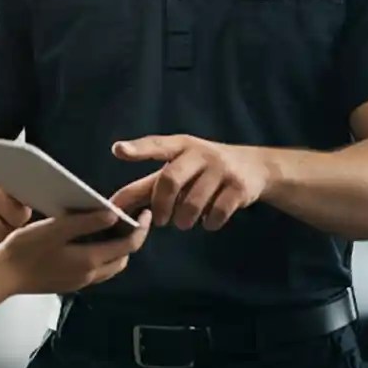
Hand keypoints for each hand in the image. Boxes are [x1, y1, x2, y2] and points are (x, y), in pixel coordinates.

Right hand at [0, 209, 152, 294]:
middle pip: (123, 257)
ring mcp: (80, 282)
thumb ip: (86, 222)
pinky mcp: (70, 283)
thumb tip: (114, 215)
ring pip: (111, 265)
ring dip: (117, 248)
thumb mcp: (55, 229)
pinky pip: (97, 270)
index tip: (144, 212)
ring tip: (111, 227)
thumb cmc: (26, 249)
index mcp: (90, 260)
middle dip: (131, 239)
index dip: (140, 229)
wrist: (4, 276)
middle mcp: (90, 275)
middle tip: (128, 218)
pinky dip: (102, 255)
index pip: (128, 245)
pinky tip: (89, 241)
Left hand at [109, 135, 271, 230]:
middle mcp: (200, 153)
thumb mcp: (176, 169)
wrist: (254, 167)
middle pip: (170, 179)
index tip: (118, 150)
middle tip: (160, 221)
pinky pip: (217, 213)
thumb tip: (113, 206)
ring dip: (184, 219)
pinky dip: (209, 223)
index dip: (137, 149)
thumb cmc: (202, 170)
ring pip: (193, 202)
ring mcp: (221, 168)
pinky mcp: (239, 187)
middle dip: (161, 205)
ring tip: (184, 222)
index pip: (155, 145)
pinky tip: (209, 220)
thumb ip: (145, 187)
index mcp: (180, 145)